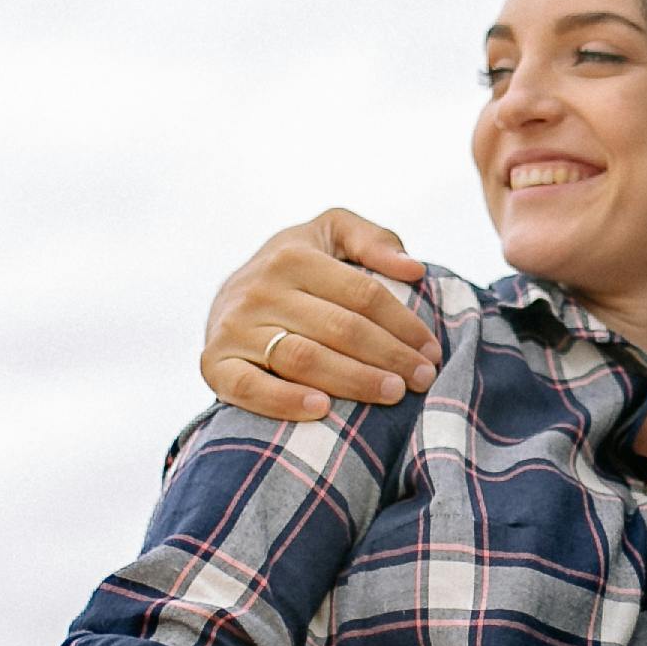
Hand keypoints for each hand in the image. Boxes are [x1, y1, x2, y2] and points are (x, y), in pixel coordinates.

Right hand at [202, 210, 437, 423]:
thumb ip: (372, 239)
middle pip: (340, 329)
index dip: (404, 324)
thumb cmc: (296, 269)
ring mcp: (234, 328)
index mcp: (293, 255)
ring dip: (354, 381)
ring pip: (303, 359)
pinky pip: (251, 388)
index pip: (363, 294)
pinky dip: (284, 401)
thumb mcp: (330, 235)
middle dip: (389, 357)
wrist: (228, 298)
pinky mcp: (214, 364)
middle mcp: (260, 289)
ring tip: (393, 394)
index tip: (432, 350)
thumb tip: (413, 270)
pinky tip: (322, 409)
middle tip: (423, 379)